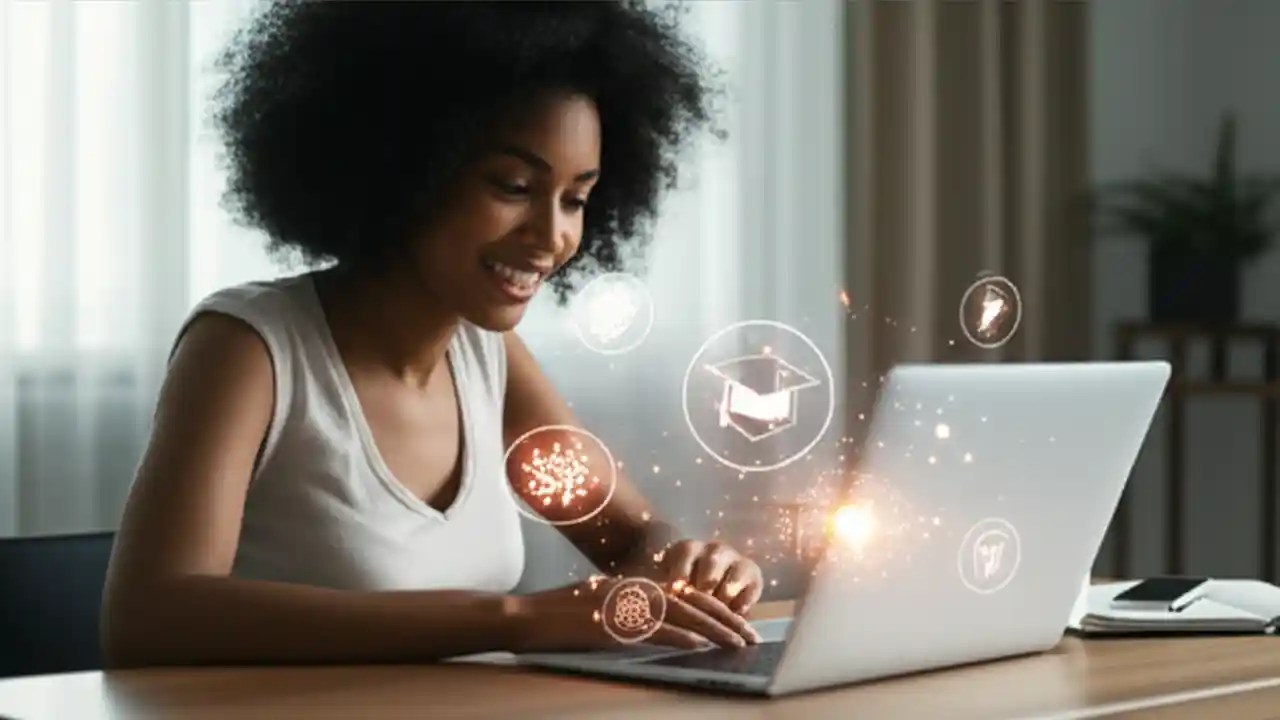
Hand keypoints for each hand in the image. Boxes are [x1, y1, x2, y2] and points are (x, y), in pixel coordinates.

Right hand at [508, 575, 759, 652]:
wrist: (527, 617)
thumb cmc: (560, 615)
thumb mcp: (601, 605)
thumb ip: (631, 609)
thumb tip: (661, 621)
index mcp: (635, 586)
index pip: (686, 595)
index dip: (716, 608)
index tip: (739, 624)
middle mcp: (634, 590)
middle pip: (691, 601)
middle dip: (725, 618)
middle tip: (751, 635)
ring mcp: (622, 606)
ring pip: (679, 613)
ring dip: (712, 628)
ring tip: (737, 642)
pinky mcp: (610, 624)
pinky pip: (650, 629)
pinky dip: (677, 635)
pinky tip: (697, 644)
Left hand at [657, 540, 763, 615]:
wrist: (711, 600)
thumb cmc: (680, 595)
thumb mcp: (670, 590)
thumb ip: (669, 592)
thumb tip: (663, 600)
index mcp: (689, 549)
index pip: (685, 553)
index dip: (680, 571)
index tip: (675, 590)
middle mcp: (715, 551)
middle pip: (713, 560)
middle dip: (707, 579)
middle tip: (702, 596)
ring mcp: (737, 561)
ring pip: (736, 570)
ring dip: (728, 589)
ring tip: (722, 605)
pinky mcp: (754, 576)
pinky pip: (752, 585)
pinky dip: (745, 599)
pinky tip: (737, 612)